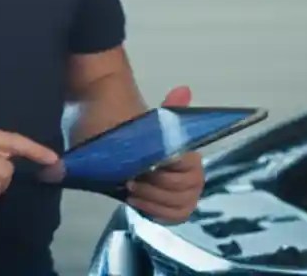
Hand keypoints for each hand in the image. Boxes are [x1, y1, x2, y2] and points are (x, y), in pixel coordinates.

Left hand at [126, 86, 205, 223]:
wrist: (116, 142)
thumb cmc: (134, 130)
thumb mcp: (150, 120)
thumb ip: (169, 110)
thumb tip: (183, 90)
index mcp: (189, 154)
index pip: (191, 168)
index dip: (171, 170)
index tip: (149, 164)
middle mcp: (190, 175)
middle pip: (186, 190)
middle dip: (160, 187)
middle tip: (133, 179)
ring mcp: (179, 193)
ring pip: (180, 205)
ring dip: (155, 200)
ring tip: (131, 189)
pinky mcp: (166, 206)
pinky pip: (172, 216)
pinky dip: (156, 212)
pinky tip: (136, 202)